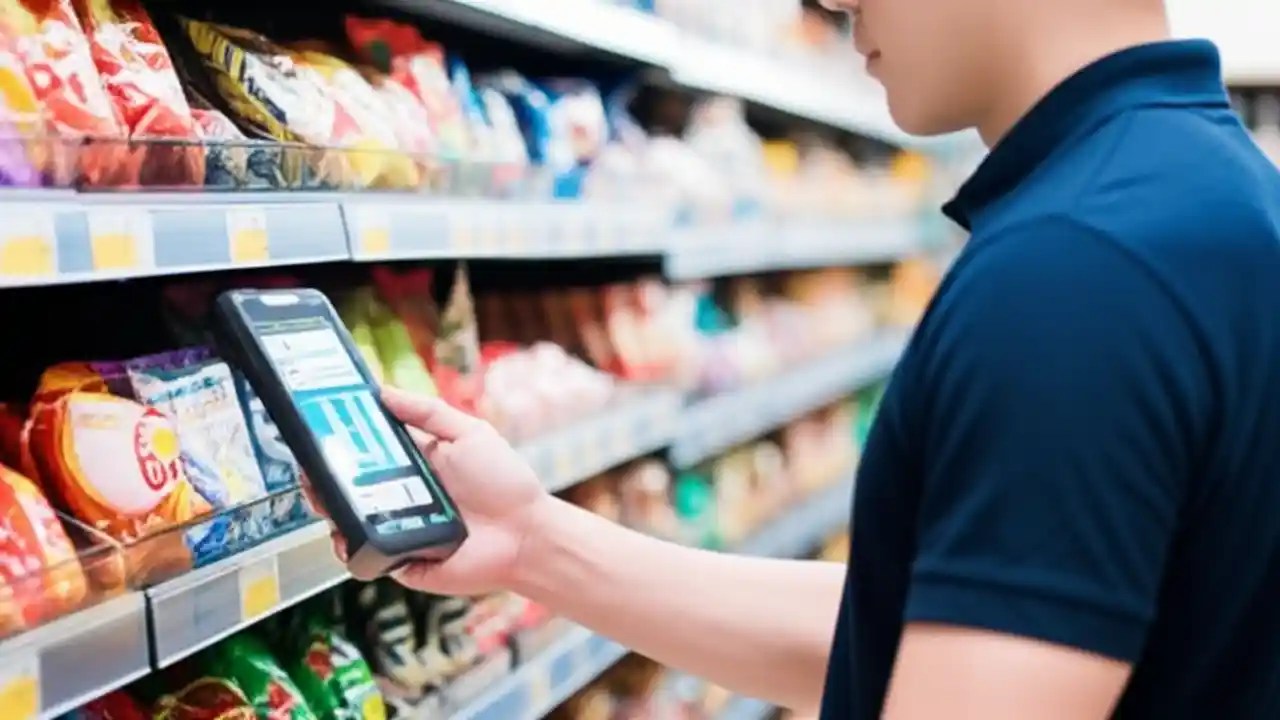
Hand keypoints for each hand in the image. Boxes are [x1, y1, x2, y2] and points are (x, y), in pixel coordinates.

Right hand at [305, 386, 552, 594]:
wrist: (526, 536)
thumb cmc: (504, 482)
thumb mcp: (468, 433)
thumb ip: (427, 412)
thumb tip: (381, 392)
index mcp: (413, 464)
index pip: (366, 450)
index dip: (341, 440)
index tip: (317, 427)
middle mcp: (400, 497)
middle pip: (348, 486)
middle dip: (322, 475)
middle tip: (310, 465)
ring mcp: (397, 530)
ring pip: (348, 520)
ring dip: (329, 508)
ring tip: (322, 495)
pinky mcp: (399, 561)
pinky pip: (365, 556)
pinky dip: (350, 547)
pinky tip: (345, 533)